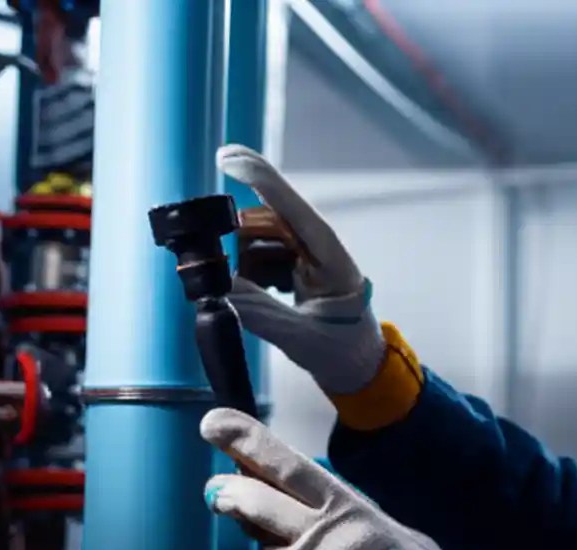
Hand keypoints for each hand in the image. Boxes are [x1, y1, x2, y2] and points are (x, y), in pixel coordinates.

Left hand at [200, 407, 493, 549]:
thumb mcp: (387, 530)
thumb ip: (348, 517)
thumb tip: (322, 508)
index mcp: (343, 506)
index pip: (286, 465)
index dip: (247, 442)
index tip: (214, 423)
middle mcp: (317, 533)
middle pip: (257, 501)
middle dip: (231, 492)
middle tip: (214, 489)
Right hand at [216, 144, 383, 394]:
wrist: (357, 365)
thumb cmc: (341, 349)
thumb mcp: (300, 338)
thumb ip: (260, 313)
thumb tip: (219, 287)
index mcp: (331, 257)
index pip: (293, 209)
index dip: (262, 179)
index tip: (227, 157)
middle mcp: (317, 246)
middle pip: (266, 220)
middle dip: (239, 239)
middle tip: (231, 271)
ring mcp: (305, 254)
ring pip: (257, 238)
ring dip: (245, 263)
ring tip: (261, 298)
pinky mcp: (294, 264)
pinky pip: (259, 254)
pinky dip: (249, 273)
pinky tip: (263, 298)